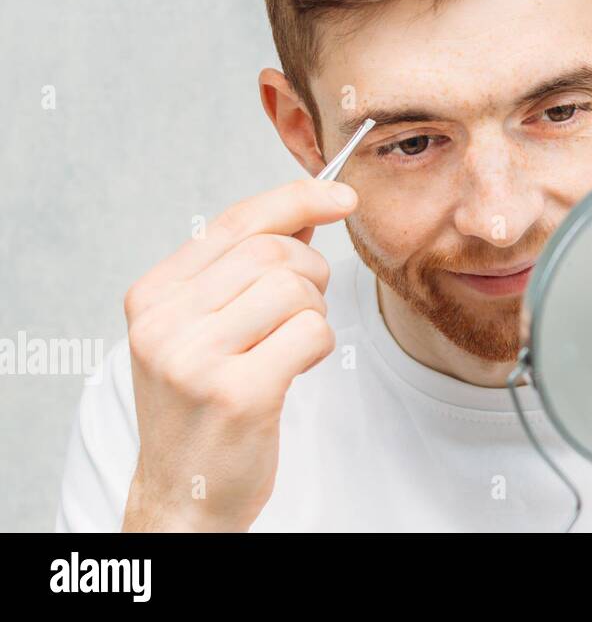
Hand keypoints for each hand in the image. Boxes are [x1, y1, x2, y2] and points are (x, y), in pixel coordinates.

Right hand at [121, 178, 356, 531]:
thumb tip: (305, 212)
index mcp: (152, 296)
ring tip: (289, 345)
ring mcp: (196, 359)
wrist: (183, 494)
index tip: (340, 197)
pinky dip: (319, 346)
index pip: (234, 222)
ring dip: (314, 313)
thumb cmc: (202, 405)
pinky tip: (295, 369)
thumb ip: (244, 269)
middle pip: (274, 251)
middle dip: (312, 271)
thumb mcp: (202, 328)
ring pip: (296, 289)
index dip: (296, 199)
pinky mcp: (238, 394)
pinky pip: (312, 333)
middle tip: (305, 307)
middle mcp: (164, 323)